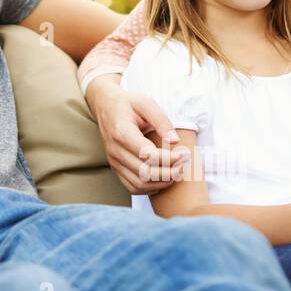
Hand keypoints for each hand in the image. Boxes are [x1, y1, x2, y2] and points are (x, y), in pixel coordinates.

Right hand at [87, 76, 187, 194]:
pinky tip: (163, 178)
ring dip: (162, 183)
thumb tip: (175, 141)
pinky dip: (151, 188)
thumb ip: (161, 120)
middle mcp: (115, 150)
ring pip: (140, 184)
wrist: (106, 107)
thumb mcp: (145, 102)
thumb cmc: (128, 104)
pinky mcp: (116, 169)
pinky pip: (133, 188)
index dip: (169, 159)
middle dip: (170, 173)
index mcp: (121, 132)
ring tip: (177, 172)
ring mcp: (114, 162)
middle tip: (185, 165)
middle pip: (145, 173)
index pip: (147, 155)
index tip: (184, 154)